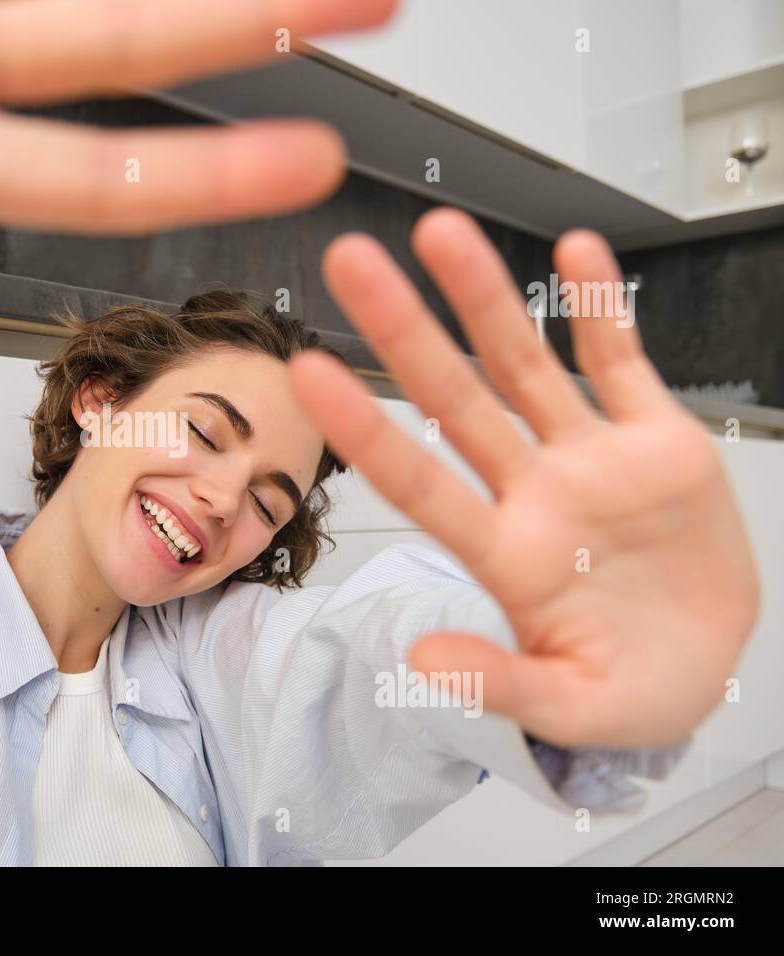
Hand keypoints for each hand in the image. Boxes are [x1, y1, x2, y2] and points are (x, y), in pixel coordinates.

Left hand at [289, 208, 759, 749]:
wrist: (706, 663)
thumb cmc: (632, 689)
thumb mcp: (570, 704)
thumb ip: (499, 682)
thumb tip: (421, 662)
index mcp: (507, 554)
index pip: (419, 481)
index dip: (368, 428)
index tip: (310, 374)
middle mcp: (536, 492)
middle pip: (458, 399)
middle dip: (405, 330)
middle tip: (351, 262)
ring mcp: (591, 461)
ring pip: (526, 364)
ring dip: (486, 297)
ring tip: (442, 232)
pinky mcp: (658, 442)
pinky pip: (623, 363)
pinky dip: (603, 308)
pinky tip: (575, 252)